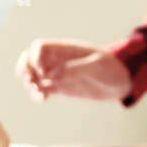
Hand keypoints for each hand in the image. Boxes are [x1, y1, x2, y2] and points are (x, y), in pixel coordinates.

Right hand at [15, 39, 132, 102]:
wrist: (122, 82)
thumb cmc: (112, 68)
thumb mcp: (97, 66)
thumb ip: (76, 69)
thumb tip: (52, 76)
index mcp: (66, 49)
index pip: (39, 47)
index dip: (35, 58)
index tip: (45, 72)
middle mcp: (58, 60)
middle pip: (29, 58)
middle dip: (25, 69)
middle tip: (32, 82)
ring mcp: (58, 74)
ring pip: (32, 74)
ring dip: (28, 83)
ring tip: (39, 93)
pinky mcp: (60, 88)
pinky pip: (42, 89)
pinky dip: (37, 94)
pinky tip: (43, 99)